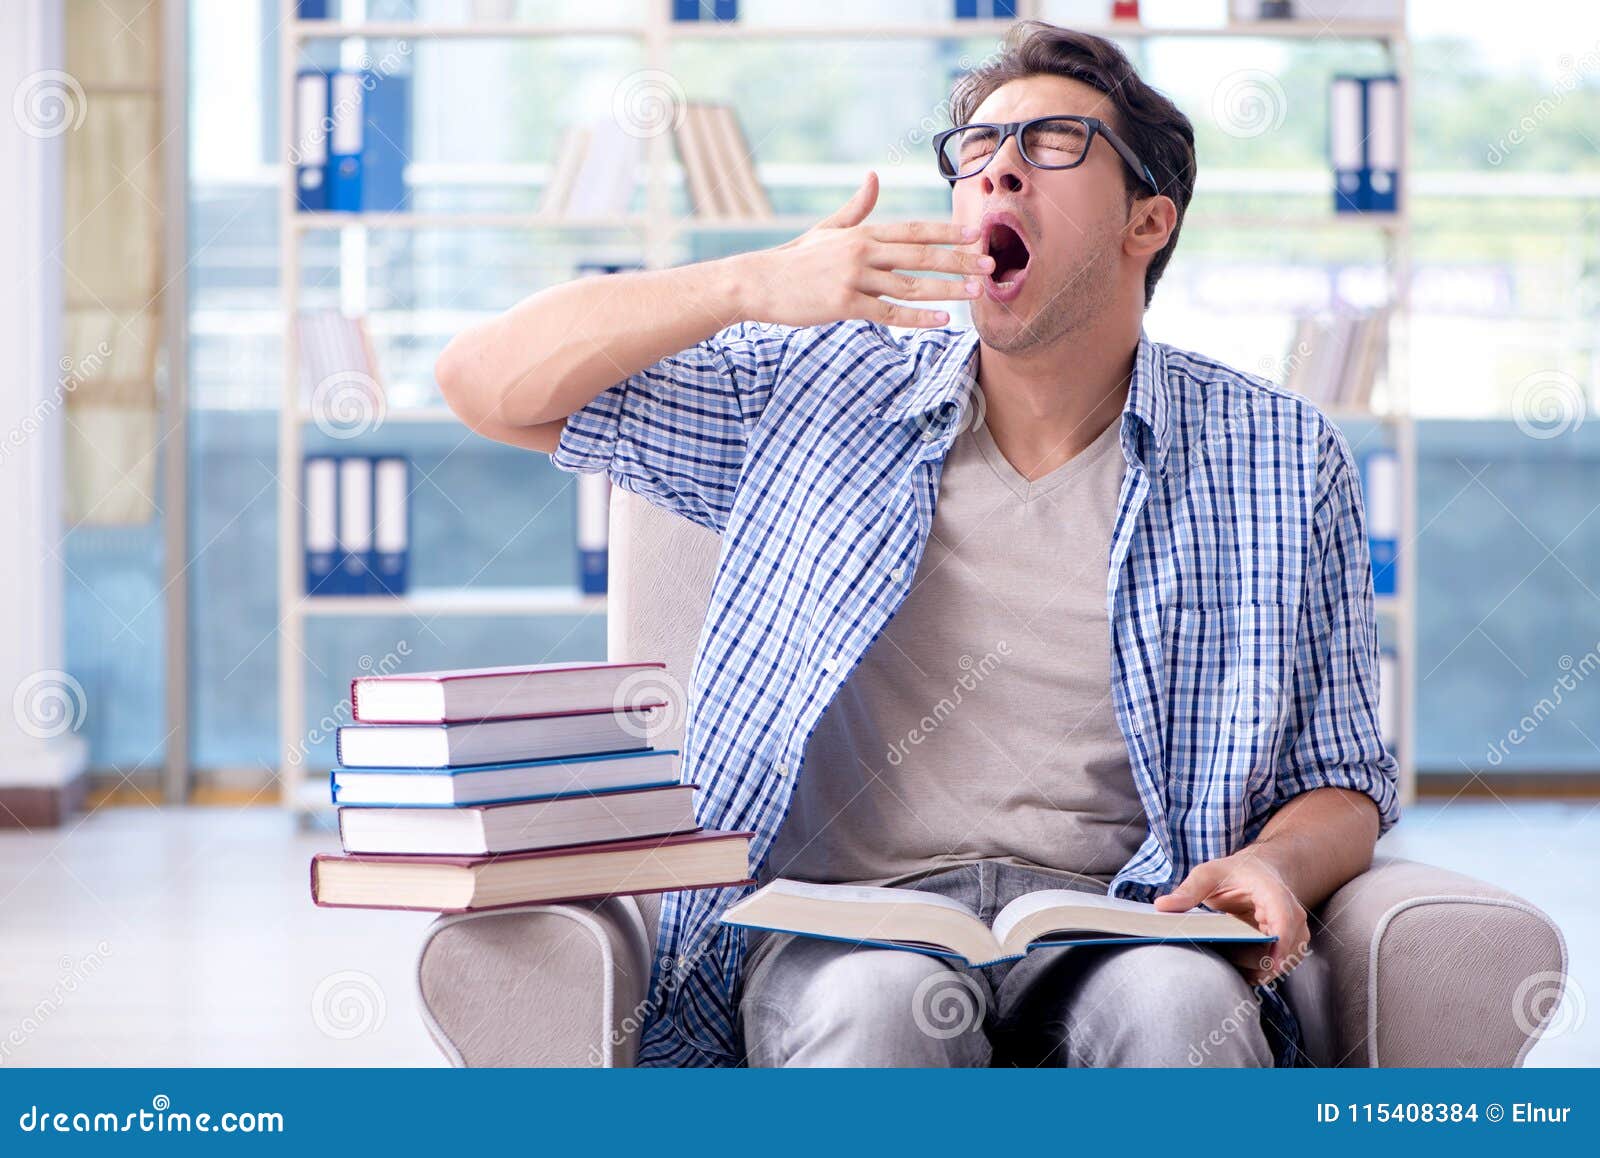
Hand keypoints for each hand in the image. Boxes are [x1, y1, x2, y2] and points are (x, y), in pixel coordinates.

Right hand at [739, 171, 994, 328]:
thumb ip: (857, 208)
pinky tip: (942, 320)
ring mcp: (853, 278)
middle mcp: (862, 251)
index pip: (914, 230)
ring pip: (910, 285)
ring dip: (946, 290)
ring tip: (975, 294)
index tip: (976, 235)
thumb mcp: (827, 229)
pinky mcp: (844, 305)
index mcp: (862, 233)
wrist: (758, 284)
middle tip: (989, 265)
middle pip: (920, 255)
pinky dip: (918, 317)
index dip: (947, 233)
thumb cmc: (794, 259)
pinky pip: (889, 313)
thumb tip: (874, 176)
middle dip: (958, 260)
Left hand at [1152, 852, 1310, 986]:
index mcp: (1271, 890)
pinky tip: (1241, 971)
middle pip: (1290, 945)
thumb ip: (1188, 890)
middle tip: (1238, 972)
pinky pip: (1280, 962)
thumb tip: (1161, 906)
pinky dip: (1262, 970)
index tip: (1269, 965)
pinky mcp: (1288, 941)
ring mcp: (1292, 928)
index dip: (1280, 942)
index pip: (1285, 918)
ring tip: (1236, 970)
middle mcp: (1290, 911)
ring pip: (1288, 958)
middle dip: (1266, 964)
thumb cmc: (1234, 872)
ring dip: (1263, 969)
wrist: (1259, 870)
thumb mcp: (1208, 873)